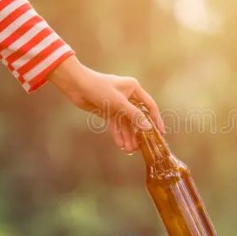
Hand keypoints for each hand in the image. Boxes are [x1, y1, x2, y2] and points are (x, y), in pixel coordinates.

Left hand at [48, 56, 164, 151]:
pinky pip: (116, 125)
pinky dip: (118, 134)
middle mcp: (127, 96)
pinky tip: (121, 144)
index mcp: (134, 89)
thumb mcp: (119, 102)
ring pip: (126, 123)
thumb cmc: (99, 87)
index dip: (155, 119)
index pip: (149, 106)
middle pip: (137, 117)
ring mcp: (117, 104)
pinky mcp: (107, 111)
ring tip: (130, 150)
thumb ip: (134, 115)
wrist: (76, 85)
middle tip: (142, 146)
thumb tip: (148, 128)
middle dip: (138, 133)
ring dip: (127, 136)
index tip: (160, 132)